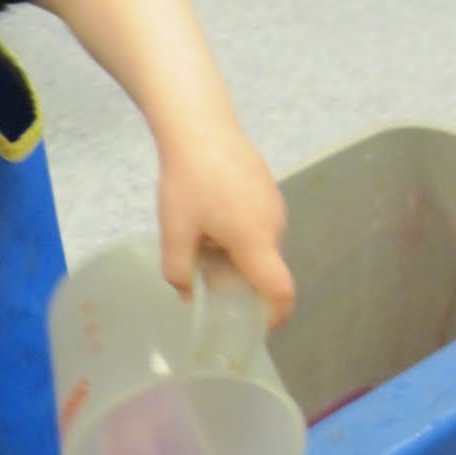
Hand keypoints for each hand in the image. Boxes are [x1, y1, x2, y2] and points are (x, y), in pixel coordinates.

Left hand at [157, 134, 294, 326]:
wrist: (200, 126)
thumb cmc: (188, 181)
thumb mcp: (174, 232)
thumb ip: (179, 272)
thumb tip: (187, 296)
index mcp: (256, 241)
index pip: (280, 290)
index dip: (275, 316)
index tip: (259, 328)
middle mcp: (275, 225)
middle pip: (267, 269)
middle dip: (244, 285)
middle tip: (211, 285)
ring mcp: (275, 205)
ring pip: (262, 247)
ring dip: (240, 257)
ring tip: (204, 246)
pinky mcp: (268, 189)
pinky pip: (259, 226)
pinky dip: (241, 236)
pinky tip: (211, 221)